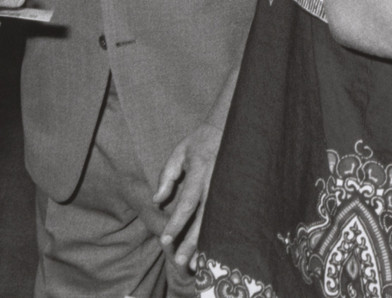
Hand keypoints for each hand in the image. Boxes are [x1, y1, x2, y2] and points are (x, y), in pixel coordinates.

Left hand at [154, 121, 222, 281]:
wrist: (230, 128)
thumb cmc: (200, 142)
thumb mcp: (179, 153)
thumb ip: (167, 176)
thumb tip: (157, 200)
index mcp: (201, 172)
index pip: (187, 202)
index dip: (176, 223)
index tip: (165, 240)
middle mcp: (216, 183)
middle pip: (204, 218)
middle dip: (191, 241)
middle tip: (181, 261)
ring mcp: (228, 188)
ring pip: (217, 221)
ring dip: (206, 242)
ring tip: (197, 262)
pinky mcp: (235, 192)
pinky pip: (226, 216)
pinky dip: (218, 233)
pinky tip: (212, 248)